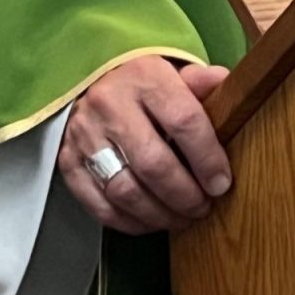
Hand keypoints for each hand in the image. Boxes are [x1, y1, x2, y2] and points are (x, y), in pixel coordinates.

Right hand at [59, 56, 230, 234]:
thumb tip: (226, 83)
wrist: (90, 80)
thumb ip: (200, 82)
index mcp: (144, 77)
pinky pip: (100, 205)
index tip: (222, 183)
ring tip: (182, 218)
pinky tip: (151, 221)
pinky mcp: (68, 161)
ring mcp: (84, 135)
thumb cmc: (143, 82)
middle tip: (203, 207)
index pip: (184, 121)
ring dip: (160, 214)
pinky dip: (130, 222)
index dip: (207, 159)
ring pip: (125, 190)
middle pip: (153, 163)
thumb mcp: (173, 71)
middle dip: (184, 195)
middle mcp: (109, 104)